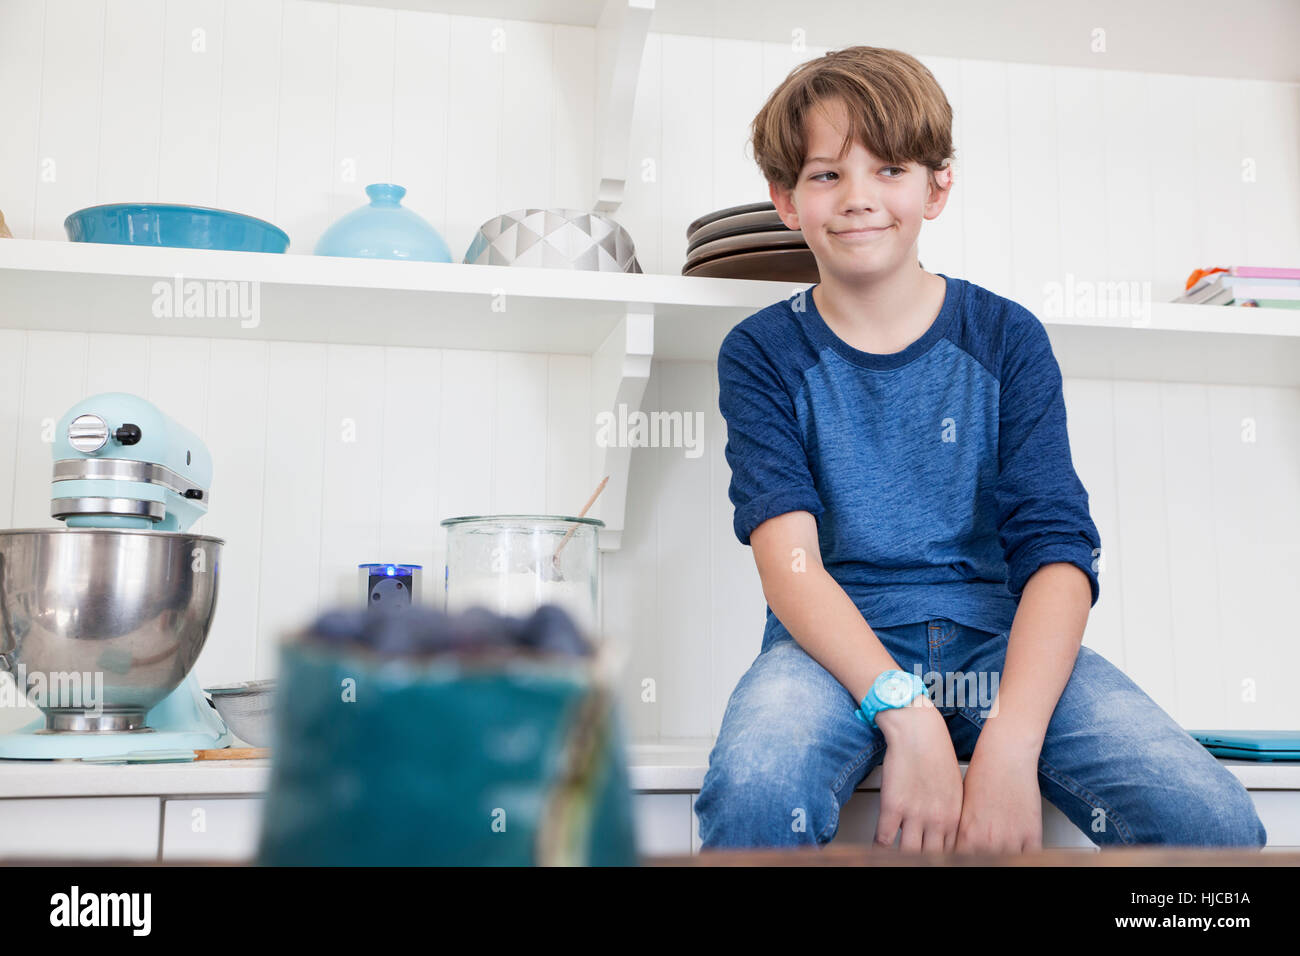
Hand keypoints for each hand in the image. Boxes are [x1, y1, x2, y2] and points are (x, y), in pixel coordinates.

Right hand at [873, 697, 963, 853]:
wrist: (916, 729)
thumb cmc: (934, 751)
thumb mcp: (953, 786)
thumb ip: (949, 812)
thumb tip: (941, 829)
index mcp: (954, 815)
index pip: (952, 851)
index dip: (942, 857)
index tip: (934, 858)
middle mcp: (936, 818)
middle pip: (932, 856)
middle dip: (923, 859)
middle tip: (914, 858)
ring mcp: (914, 814)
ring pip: (908, 853)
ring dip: (901, 856)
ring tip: (895, 857)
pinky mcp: (892, 806)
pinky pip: (883, 839)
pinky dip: (879, 846)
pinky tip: (879, 847)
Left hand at [954, 738, 1042, 853]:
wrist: (1005, 756)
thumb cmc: (982, 776)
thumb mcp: (964, 809)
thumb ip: (965, 835)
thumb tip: (963, 852)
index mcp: (967, 835)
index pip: (963, 861)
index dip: (964, 860)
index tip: (967, 859)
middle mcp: (987, 841)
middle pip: (987, 864)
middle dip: (987, 859)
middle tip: (990, 853)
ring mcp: (1010, 839)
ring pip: (1009, 863)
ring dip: (1006, 857)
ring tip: (1004, 849)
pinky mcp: (1032, 834)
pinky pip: (1031, 857)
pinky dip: (1026, 857)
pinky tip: (1021, 851)